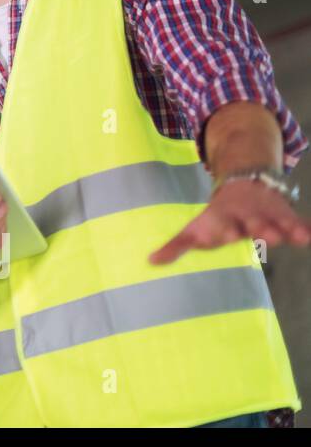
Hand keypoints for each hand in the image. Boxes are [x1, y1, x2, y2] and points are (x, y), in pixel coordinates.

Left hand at [150, 179, 310, 264]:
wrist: (246, 185)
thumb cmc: (218, 218)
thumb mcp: (196, 230)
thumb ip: (177, 246)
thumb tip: (150, 261)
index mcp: (222, 218)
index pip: (223, 224)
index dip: (226, 229)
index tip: (229, 233)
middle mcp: (245, 216)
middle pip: (252, 222)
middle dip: (258, 227)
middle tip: (264, 233)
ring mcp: (267, 216)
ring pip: (276, 221)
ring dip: (282, 228)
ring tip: (290, 236)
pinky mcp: (286, 218)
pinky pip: (297, 223)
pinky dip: (303, 229)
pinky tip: (308, 235)